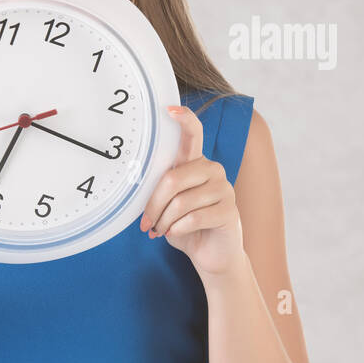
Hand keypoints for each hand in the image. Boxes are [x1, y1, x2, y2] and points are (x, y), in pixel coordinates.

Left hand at [139, 105, 243, 277]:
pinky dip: (177, 229)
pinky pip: (193, 218)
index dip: (183, 119)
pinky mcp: (230, 210)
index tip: (168, 109)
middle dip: (153, 205)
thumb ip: (159, 189)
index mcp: (195, 163)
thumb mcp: (168, 204)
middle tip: (145, 223)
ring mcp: (224, 188)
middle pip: (172, 179)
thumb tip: (133, 187)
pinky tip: (173, 234)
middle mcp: (212, 170)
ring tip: (159, 230)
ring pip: (180, 202)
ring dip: (163, 221)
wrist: (211, 253)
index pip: (193, 134)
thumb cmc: (184, 224)